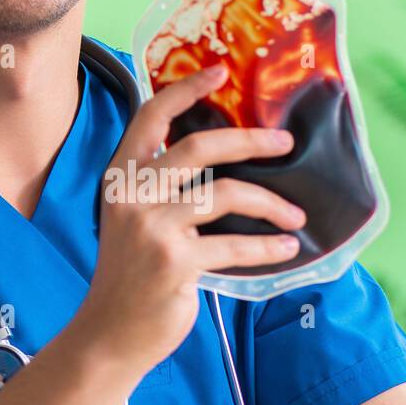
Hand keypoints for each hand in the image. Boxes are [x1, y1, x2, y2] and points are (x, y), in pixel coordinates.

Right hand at [78, 65, 306, 374]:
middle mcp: (133, 195)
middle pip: (199, 146)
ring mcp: (153, 227)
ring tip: (296, 215)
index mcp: (121, 177)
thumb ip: (161, 188)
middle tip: (286, 141)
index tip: (220, 71)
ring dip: (270, 203)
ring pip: (225, 193)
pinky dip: (266, 247)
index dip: (186, 89)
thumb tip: (222, 160)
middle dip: (250, 140)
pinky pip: (233, 245)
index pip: (151, 118)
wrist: (109, 333)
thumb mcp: (133, 220)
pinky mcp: (175, 261)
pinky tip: (286, 248)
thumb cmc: (131, 275)